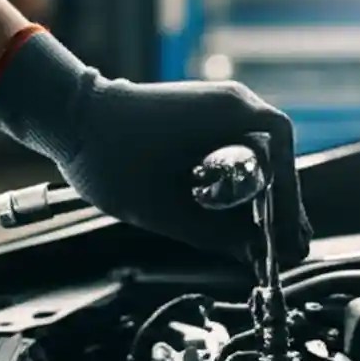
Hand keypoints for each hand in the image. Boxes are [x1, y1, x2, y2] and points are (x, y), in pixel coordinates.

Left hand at [0, 32, 310, 266]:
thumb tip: (255, 256)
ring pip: (256, 159)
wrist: (69, 118)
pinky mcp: (200, 118)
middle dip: (279, 207)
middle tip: (286, 248)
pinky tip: (238, 217)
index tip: (290, 238)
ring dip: (260, 197)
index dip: (290, 203)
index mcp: (233, 114)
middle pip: (274, 161)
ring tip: (265, 240)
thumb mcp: (167, 212)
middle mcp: (234, 104)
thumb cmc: (110, 157)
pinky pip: (234, 153)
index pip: (282, 160)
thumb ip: (217, 236)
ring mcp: (218, 108)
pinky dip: (239, 184)